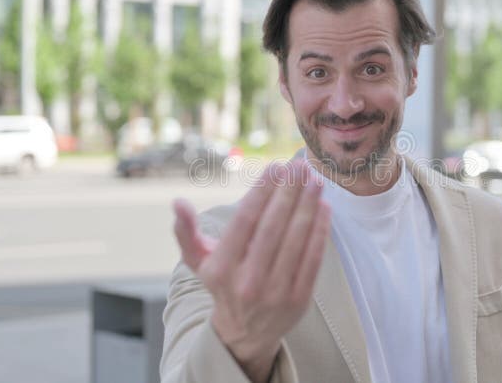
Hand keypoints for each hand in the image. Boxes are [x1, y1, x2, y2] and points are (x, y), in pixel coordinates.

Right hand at [172, 160, 330, 382]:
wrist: (244, 334)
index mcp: (222, 268)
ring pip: (296, 239)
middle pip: (274, 226)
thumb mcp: (198, 261)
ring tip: (315, 181)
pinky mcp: (300, 299)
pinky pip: (314, 258)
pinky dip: (320, 230)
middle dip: (289, 192)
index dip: (262, 191)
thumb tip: (177, 202)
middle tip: (299, 166)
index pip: (246, 221)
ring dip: (308, 206)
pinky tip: (324, 207)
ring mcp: (276, 292)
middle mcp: (248, 281)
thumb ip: (186, 231)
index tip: (275, 167)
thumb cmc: (222, 284)